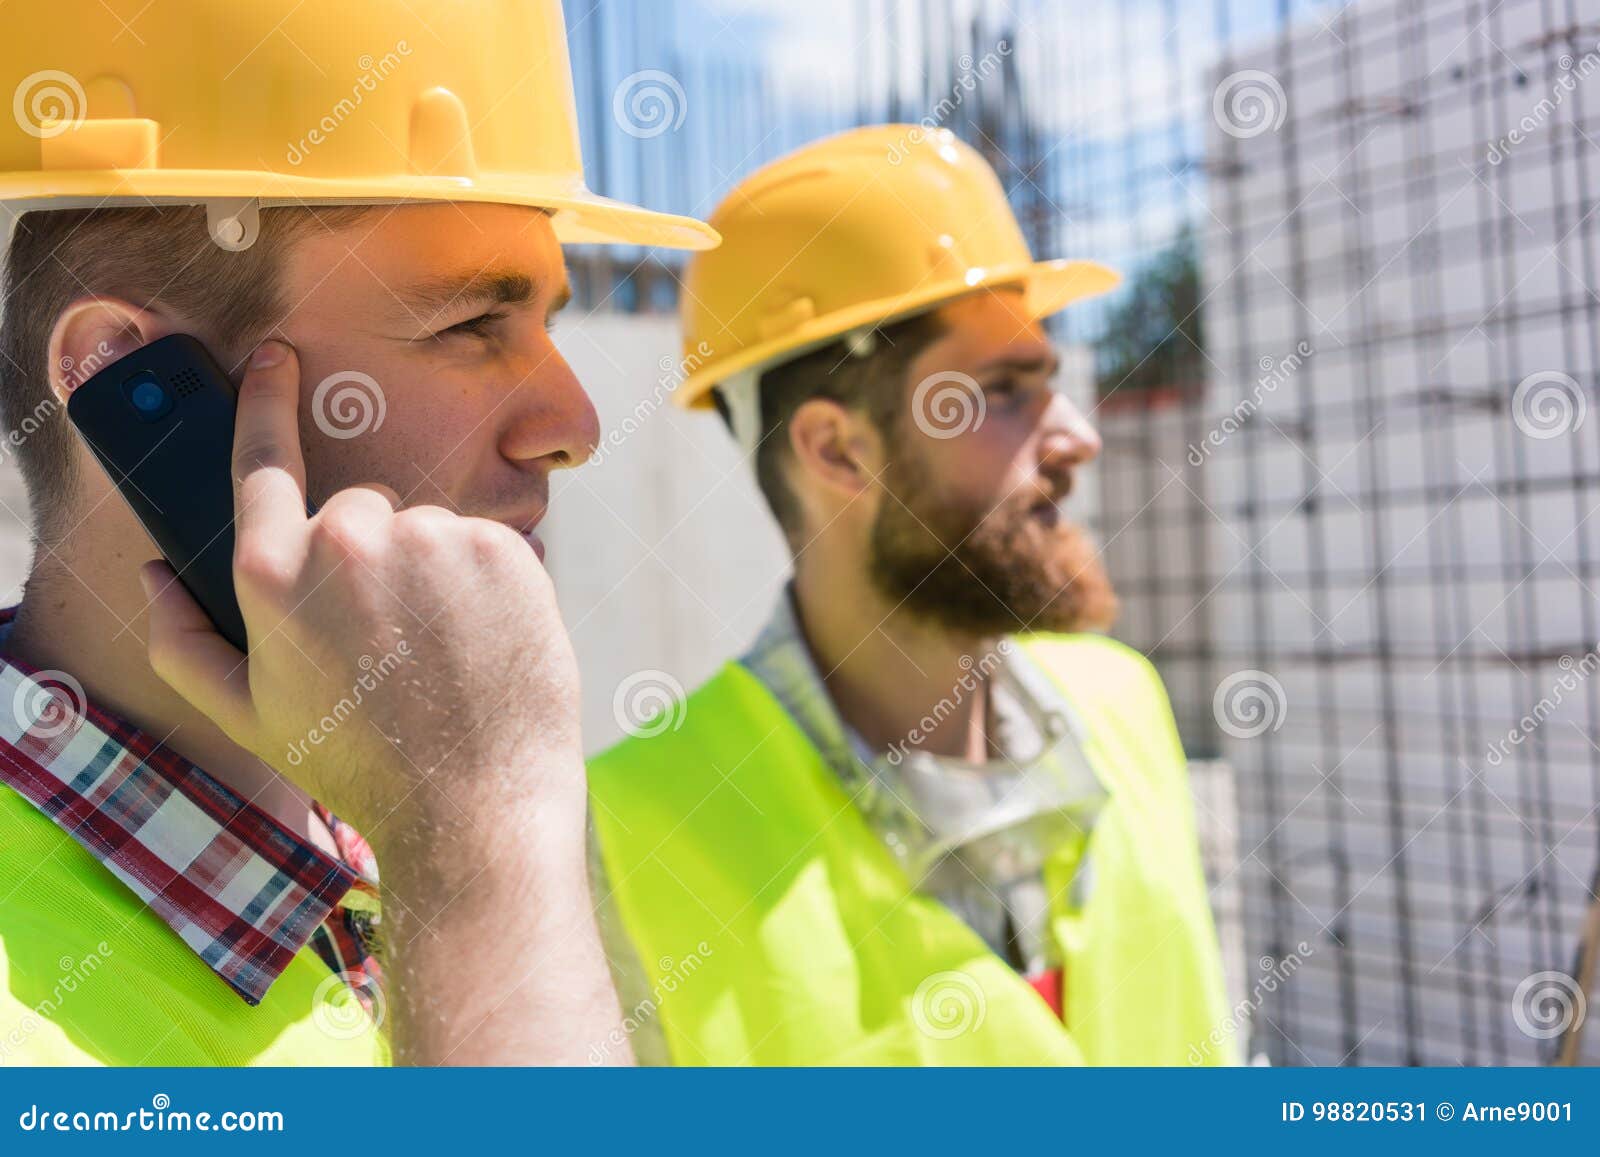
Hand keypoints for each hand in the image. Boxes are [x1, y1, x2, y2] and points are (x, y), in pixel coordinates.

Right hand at [140, 339, 623, 1064]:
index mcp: (274, 575)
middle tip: (387, 641)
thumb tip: (151, 574)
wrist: (472, 803)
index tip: (277, 358)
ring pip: (427, 529)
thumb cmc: (355, 765)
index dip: (265, 403)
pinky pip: (485, 543)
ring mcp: (433, 540)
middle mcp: (350, 540)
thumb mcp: (250, 716)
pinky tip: (483, 643)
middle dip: (368, 557)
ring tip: (439, 654)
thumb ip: (186, 641)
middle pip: (358, 509)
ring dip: (430, 571)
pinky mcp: (504, 548)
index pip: (261, 461)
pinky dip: (486, 581)